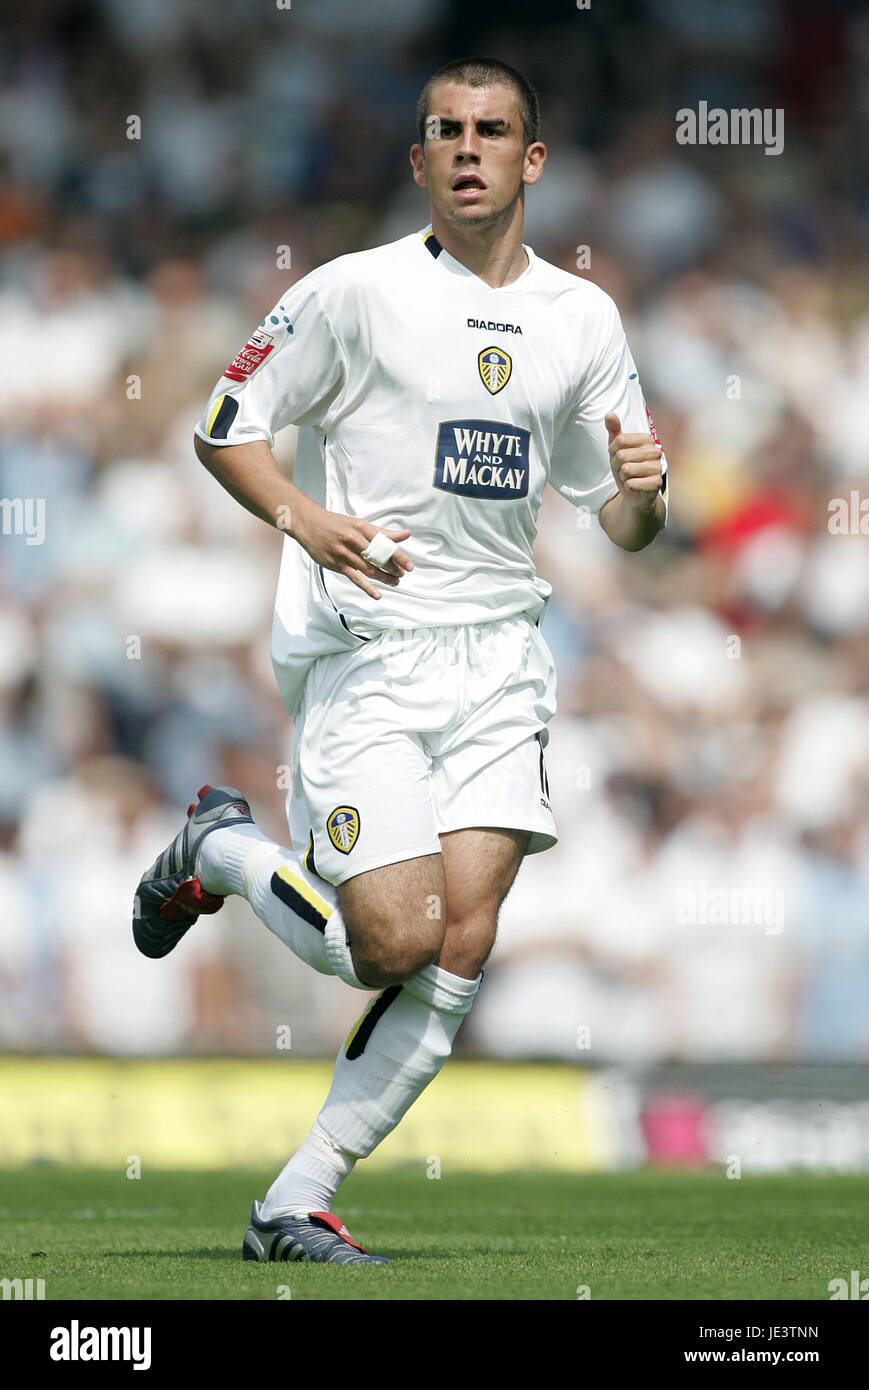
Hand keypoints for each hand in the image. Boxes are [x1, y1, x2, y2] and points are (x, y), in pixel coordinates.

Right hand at [292, 499, 412, 600]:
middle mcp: (354, 540)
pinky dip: (367, 587)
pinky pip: (355, 578)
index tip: (409, 566)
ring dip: (384, 578)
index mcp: (362, 528)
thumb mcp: (360, 524)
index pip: (386, 544)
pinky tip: (377, 594)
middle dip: (393, 568)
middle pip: (379, 558)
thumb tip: (406, 534)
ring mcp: (345, 553)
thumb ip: (383, 533)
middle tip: (402, 574)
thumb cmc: (337, 524)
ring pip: (369, 569)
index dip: (399, 557)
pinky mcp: (337, 564)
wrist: (310, 524)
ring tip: (395, 582)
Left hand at [605, 412, 663, 509]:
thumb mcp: (616, 449)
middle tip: (624, 471)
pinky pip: (632, 483)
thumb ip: (614, 431)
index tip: (619, 458)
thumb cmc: (626, 468)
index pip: (619, 440)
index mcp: (647, 439)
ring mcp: (658, 467)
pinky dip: (628, 487)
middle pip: (622, 455)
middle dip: (617, 466)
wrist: (634, 493)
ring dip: (623, 477)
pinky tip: (635, 487)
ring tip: (630, 478)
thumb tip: (609, 414)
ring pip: (626, 469)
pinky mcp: (657, 483)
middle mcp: (656, 451)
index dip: (613, 452)